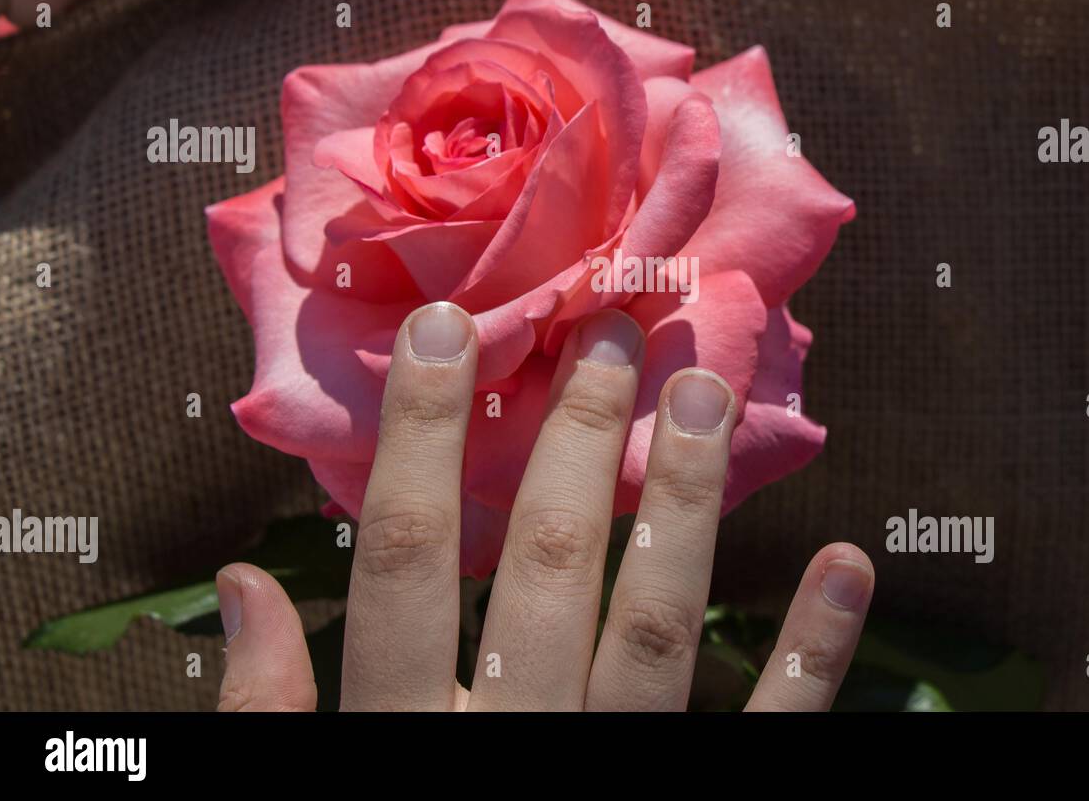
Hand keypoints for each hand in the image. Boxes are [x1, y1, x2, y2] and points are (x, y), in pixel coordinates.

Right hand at [214, 303, 874, 710]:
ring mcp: (624, 781)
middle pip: (547, 574)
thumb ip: (267, 717)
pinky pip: (769, 736)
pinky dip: (814, 655)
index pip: (402, 566)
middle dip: (578, 446)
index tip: (444, 332)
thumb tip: (239, 591)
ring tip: (705, 395)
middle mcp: (518, 746)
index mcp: (405, 742)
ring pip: (659, 631)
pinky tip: (849, 564)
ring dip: (687, 507)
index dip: (420, 442)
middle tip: (615, 335)